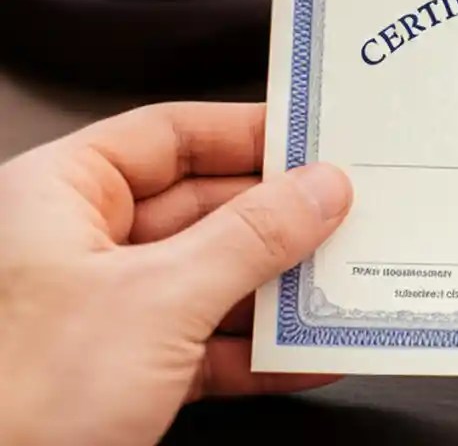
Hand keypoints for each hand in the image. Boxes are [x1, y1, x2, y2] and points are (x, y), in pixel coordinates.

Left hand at [0, 102, 352, 445]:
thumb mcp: (158, 301)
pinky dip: (260, 351)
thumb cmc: (14, 401)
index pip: (168, 136)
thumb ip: (250, 239)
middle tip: (346, 217)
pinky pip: (206, 344)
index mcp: (57, 197)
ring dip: (278, 290)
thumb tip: (317, 191)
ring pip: (211, 279)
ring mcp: (100, 313)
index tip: (313, 142)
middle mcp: (76, 247)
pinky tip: (308, 352)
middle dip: (279, 221)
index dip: (245, 133)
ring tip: (341, 283)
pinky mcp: (120, 375)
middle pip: (202, 208)